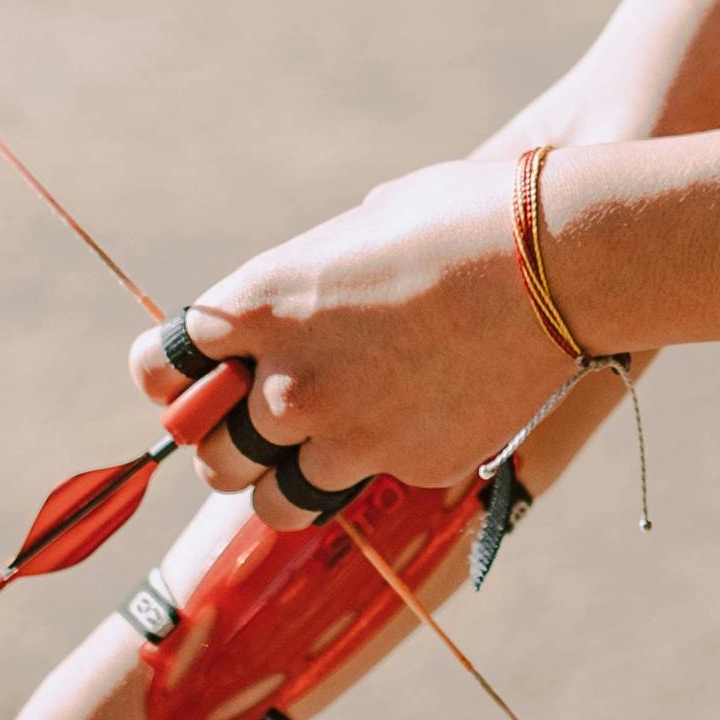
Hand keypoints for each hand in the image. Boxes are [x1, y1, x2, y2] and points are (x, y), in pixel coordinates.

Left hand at [149, 150, 562, 501]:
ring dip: (289, 477)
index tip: (201, 380)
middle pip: (211, 456)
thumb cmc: (458, 219)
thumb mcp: (350, 233)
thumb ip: (296, 292)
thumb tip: (286, 319)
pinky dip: (383, 459)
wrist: (562, 258)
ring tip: (330, 439)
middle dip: (233, 440)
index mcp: (256, 307)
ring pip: (275, 500)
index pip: (157, 374)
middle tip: (268, 419)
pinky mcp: (408, 466)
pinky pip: (369, 482)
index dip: (175, 380)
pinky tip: (425, 406)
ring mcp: (348, 436)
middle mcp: (286, 382)